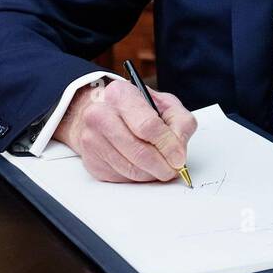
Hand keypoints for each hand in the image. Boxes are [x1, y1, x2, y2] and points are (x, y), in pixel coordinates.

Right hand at [53, 78, 197, 182]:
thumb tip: (178, 150)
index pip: (148, 126)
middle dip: (162, 165)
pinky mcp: (91, 161)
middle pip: (139, 152)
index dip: (168, 145)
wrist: (102, 115)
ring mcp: (92, 139)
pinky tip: (141, 166)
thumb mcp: (165, 104)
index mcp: (120, 94)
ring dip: (151, 173)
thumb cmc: (135, 109)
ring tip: (159, 166)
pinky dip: (137, 177)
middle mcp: (100, 115)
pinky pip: (122, 178)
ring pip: (131, 169)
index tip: (178, 157)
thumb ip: (180, 122)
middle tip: (173, 168)